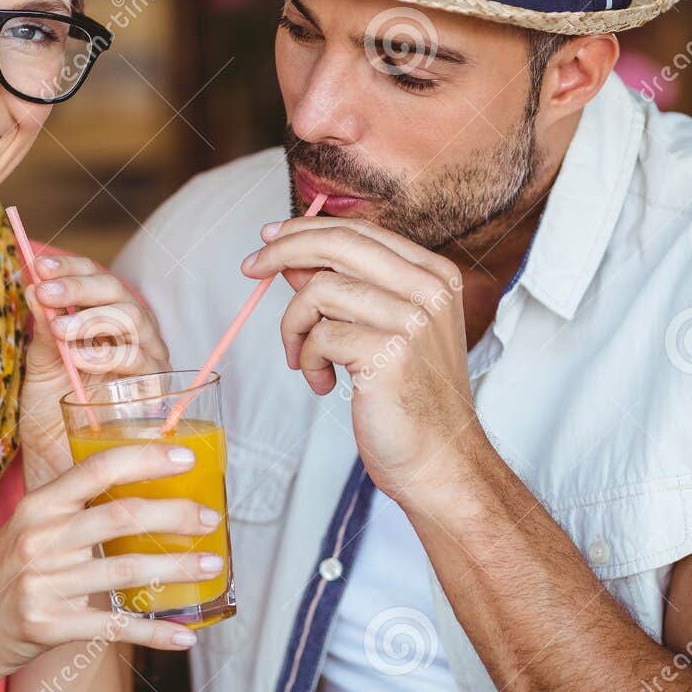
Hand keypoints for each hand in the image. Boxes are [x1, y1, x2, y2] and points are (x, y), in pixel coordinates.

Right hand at [0, 441, 221, 684]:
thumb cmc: (8, 571)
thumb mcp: (31, 526)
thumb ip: (78, 508)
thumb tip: (145, 489)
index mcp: (39, 505)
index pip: (98, 469)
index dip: (146, 459)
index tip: (187, 459)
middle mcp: (40, 539)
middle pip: (121, 516)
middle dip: (175, 514)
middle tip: (210, 517)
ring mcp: (44, 584)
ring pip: (126, 572)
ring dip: (177, 569)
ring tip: (211, 566)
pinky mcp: (50, 625)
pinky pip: (114, 628)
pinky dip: (155, 633)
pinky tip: (184, 635)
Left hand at [18, 253, 169, 486]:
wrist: (63, 471)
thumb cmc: (52, 420)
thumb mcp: (41, 370)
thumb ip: (42, 332)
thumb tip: (32, 284)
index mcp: (104, 323)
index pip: (97, 280)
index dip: (72, 268)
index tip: (39, 266)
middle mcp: (131, 336)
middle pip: (119, 293)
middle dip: (81, 287)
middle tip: (46, 291)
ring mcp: (147, 360)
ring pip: (135, 319)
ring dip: (95, 317)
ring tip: (61, 327)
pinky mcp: (156, 390)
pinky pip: (142, 362)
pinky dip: (111, 354)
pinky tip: (80, 356)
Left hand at [242, 217, 479, 504]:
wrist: (441, 461)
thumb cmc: (409, 400)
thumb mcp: (382, 331)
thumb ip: (345, 290)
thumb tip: (292, 260)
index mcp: (434, 275)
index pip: (359, 231)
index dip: (306, 229)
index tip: (268, 238)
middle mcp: (429, 289)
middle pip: (338, 244)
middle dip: (282, 251)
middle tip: (250, 268)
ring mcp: (412, 319)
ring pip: (319, 291)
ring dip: (294, 327)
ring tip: (304, 360)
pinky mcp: (389, 352)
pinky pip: (319, 336)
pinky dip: (308, 360)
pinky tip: (322, 384)